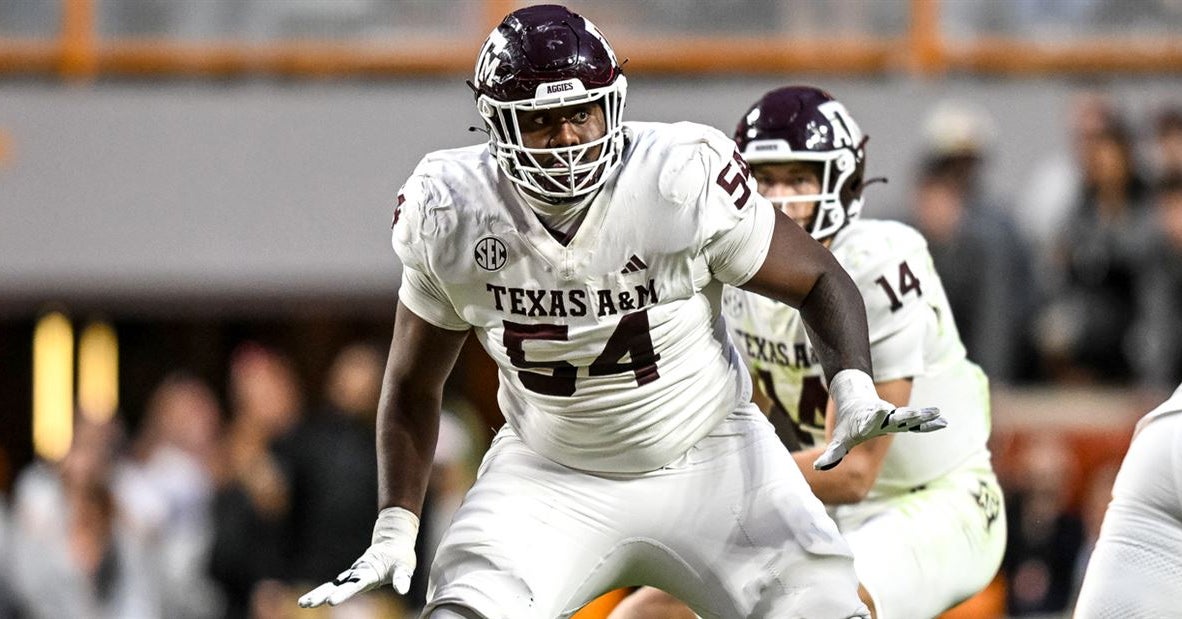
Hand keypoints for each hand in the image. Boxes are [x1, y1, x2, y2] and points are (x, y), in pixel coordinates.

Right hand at [298, 507, 419, 607]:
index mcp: (369, 572)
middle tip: (306, 604)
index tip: (331, 602)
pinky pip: (335, 585)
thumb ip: (401, 579)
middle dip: (320, 594)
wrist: (393, 541)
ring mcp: (353, 574)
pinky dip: (323, 592)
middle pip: (336, 585)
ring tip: (303, 603)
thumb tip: (402, 591)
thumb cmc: (400, 556)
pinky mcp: (352, 577)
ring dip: (318, 593)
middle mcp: (357, 573)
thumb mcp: (404, 568)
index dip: (343, 594)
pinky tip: (311, 600)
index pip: (355, 585)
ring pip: (332, 584)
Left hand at [813, 369, 944, 470]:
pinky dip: (927, 422)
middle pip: (894, 417)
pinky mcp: (901, 419)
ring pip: (908, 416)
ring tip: (937, 415)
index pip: (871, 421)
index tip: (879, 414)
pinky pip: (916, 422)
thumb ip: (832, 454)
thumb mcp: (839, 440)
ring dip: (921, 416)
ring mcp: (893, 416)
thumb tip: (818, 467)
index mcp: (867, 422)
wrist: (856, 400)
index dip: (874, 419)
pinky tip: (942, 422)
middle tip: (914, 415)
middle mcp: (882, 417)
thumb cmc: (848, 425)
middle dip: (904, 416)